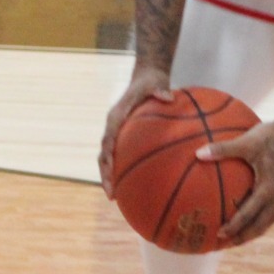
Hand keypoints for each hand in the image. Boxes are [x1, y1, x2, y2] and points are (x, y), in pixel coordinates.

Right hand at [98, 64, 171, 196]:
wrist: (146, 76)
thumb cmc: (151, 80)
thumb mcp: (157, 82)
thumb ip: (161, 89)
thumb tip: (169, 98)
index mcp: (116, 115)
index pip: (108, 138)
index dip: (108, 155)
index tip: (110, 170)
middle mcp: (113, 126)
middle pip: (104, 154)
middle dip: (105, 174)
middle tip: (111, 194)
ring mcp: (117, 133)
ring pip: (108, 159)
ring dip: (109, 177)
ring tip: (115, 197)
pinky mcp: (124, 137)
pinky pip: (121, 156)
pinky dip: (123, 171)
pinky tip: (135, 187)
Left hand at [202, 116, 273, 244]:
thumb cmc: (270, 135)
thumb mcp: (245, 142)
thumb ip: (222, 149)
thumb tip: (197, 153)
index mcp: (270, 189)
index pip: (250, 214)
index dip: (235, 227)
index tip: (220, 235)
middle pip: (263, 224)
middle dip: (246, 236)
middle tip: (229, 244)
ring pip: (270, 218)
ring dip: (256, 228)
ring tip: (241, 234)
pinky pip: (273, 207)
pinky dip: (261, 214)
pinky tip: (251, 209)